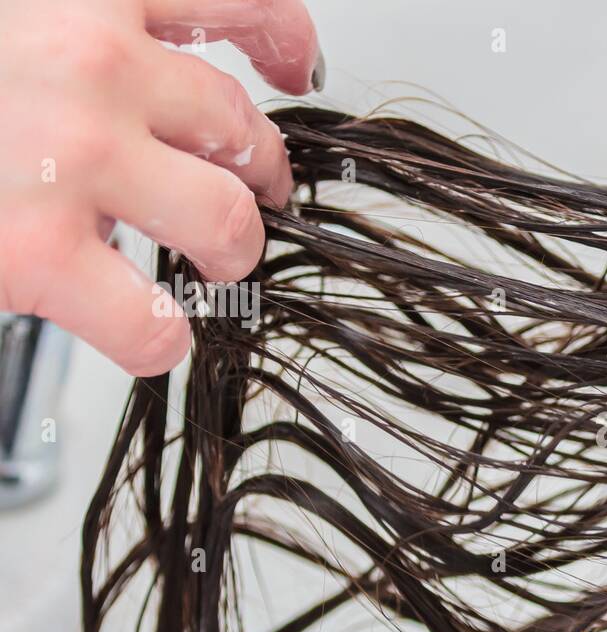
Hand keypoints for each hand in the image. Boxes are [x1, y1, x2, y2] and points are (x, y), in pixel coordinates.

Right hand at [0, 0, 322, 375]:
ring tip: (212, 266)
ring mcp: (67, 156)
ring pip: (223, 221)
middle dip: (260, 171)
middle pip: (238, 127)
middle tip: (253, 193)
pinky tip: (148, 335)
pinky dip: (159, 340)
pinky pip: (149, 321)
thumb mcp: (2, 17)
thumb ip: (62, 26)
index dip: (282, 36)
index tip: (294, 66)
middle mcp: (87, 60)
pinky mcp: (31, 251)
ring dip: (230, 253)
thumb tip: (137, 57)